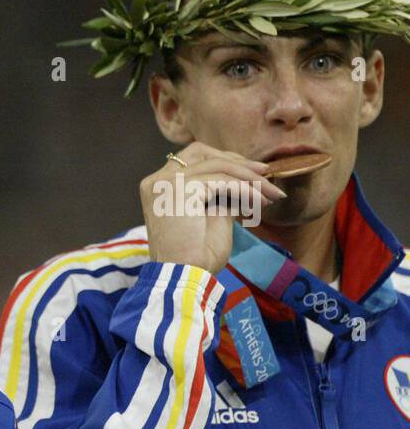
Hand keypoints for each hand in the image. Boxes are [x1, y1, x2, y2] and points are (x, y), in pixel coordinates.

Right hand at [140, 141, 285, 272]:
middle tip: (265, 175)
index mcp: (159, 187)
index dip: (225, 161)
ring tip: (271, 194)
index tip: (254, 173)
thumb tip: (244, 178)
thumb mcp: (208, 215)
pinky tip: (260, 203)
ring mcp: (168, 182)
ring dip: (249, 178)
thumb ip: (217, 193)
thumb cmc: (195, 255)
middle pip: (202, 152)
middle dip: (237, 161)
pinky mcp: (183, 188)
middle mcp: (158, 181)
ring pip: (218, 166)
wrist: (185, 275)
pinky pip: (223, 180)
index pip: (193, 159)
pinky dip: (246, 190)